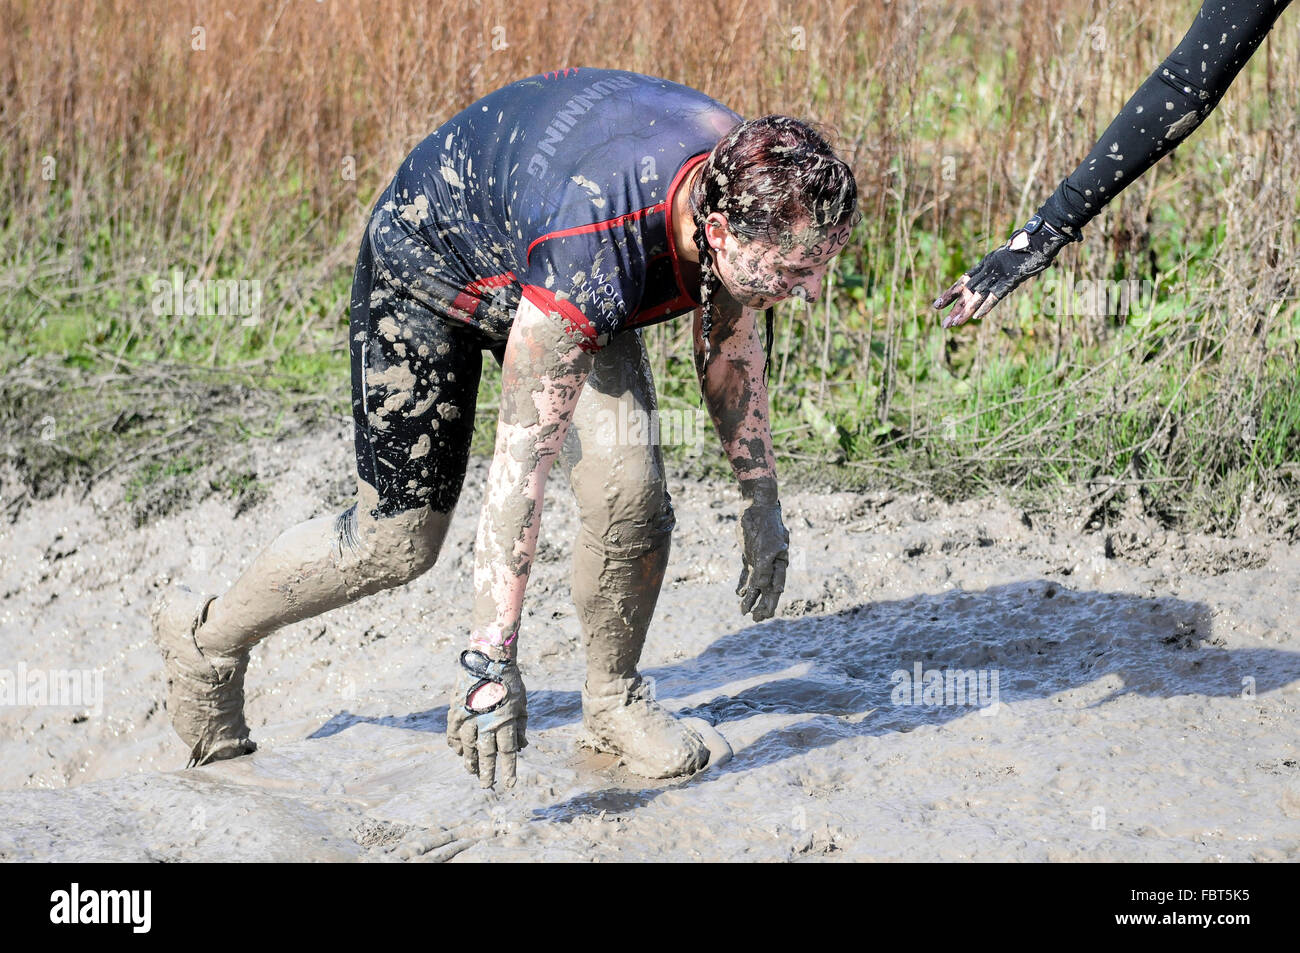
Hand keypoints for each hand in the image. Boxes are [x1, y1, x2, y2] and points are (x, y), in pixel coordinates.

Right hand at [446, 650, 526, 788]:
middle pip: (486, 754)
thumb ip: (521, 726)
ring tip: (472, 771)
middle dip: (486, 772)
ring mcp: (469, 716)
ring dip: (470, 761)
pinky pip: (454, 733)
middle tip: (486, 786)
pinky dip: (456, 744)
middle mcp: (486, 722)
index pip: (507, 752)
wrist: (488, 657)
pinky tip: (459, 752)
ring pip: (468, 747)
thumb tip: (522, 747)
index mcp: (505, 720)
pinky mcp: (456, 710)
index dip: (508, 770)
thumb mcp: (521, 703)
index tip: (509, 785)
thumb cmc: (509, 680)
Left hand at [737, 499, 789, 621]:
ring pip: (756, 583)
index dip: (771, 602)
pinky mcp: (750, 555)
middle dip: (762, 604)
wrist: (755, 506)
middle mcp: (772, 563)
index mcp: (780, 562)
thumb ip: (764, 569)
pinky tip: (739, 594)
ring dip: (751, 597)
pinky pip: (747, 573)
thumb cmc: (764, 526)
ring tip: (743, 612)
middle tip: (756, 619)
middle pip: (768, 589)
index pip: (776, 587)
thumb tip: (763, 588)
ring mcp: (760, 559)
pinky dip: (744, 583)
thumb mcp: (764, 548)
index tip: (765, 615)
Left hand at [933, 214, 1078, 327]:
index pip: (963, 281)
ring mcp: (999, 273)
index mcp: (986, 264)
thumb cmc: (1028, 246)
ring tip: (954, 324)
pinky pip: (997, 294)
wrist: (1041, 235)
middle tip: (943, 324)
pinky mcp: (1011, 277)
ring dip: (966, 311)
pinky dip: (987, 305)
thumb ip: (1000, 268)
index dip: (950, 293)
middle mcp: (988, 269)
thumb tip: (996, 279)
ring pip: (978, 295)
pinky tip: (977, 317)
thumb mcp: (1009, 259)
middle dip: (954, 308)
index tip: (937, 305)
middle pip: (967, 291)